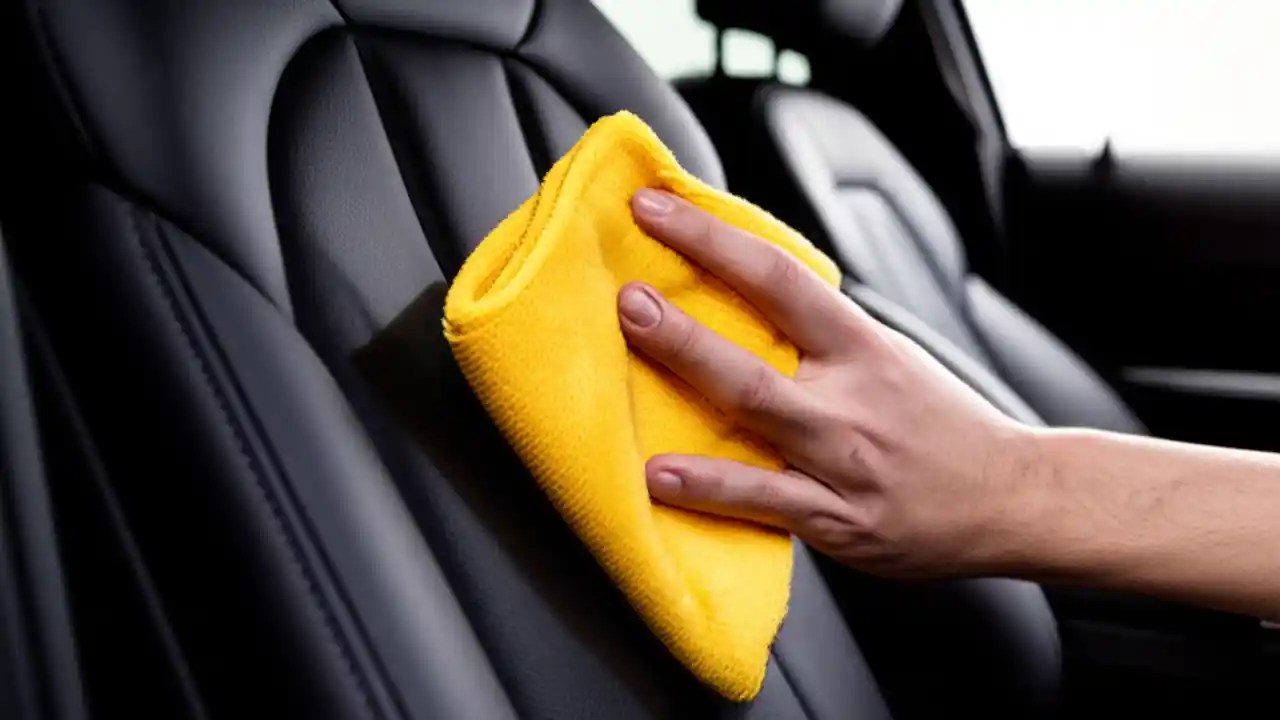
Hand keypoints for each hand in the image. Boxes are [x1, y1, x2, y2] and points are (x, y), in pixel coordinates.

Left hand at [618, 189, 1037, 577]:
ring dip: (692, 386)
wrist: (1014, 498)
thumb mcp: (889, 356)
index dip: (713, 239)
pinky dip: (712, 488)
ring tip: (630, 365)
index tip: (655, 209)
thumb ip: (819, 334)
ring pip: (759, 419)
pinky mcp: (840, 521)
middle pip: (759, 356)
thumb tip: (740, 292)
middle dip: (687, 327)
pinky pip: (766, 502)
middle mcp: (852, 400)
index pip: (780, 278)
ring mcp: (844, 462)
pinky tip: (659, 478)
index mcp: (862, 347)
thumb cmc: (940, 423)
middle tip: (627, 297)